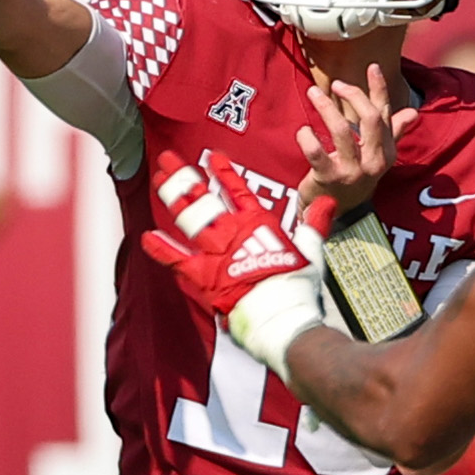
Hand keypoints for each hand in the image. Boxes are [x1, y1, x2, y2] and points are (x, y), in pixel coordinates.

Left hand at [141, 154, 326, 366]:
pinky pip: (176, 259)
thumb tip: (328, 202)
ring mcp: (216, 252)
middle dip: (184, 177)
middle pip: (203, 197)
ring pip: (188, 217)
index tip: (214, 158)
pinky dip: (160, 249)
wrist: (282, 316)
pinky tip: (146, 237)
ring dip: (172, 197)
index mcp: (258, 224)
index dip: (224, 173)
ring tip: (158, 181)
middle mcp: (233, 232)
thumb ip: (315, 223)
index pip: (238, 191)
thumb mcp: (311, 250)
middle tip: (168, 160)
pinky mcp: (203, 276)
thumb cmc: (297, 287)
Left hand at [293, 67, 410, 221]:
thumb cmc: (354, 179)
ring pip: (342, 131)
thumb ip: (392, 133)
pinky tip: (303, 130)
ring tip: (313, 93)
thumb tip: (413, 112)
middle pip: (369, 120)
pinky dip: (307, 138)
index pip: (385, 115)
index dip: (379, 89)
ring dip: (326, 108)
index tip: (372, 67)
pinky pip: (316, 153)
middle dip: (353, 96)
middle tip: (335, 83)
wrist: (337, 216)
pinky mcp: (328, 179)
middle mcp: (373, 162)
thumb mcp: (375, 157)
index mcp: (386, 152)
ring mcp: (352, 172)